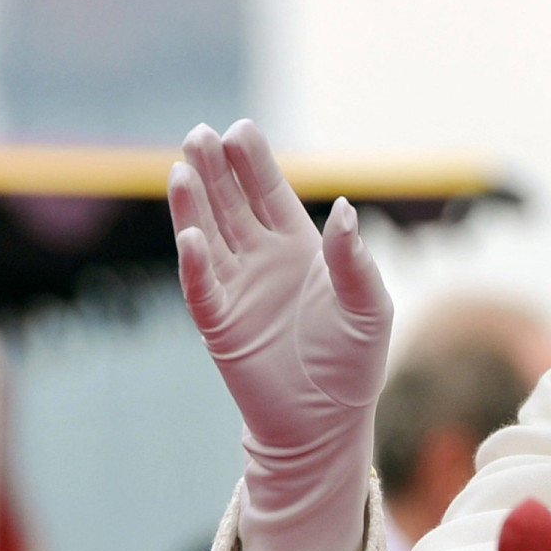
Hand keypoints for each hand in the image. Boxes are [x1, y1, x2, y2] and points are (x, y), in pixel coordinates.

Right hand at [167, 120, 391, 448]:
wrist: (326, 421)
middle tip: (199, 133)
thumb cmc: (354, 362)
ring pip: (208, 236)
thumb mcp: (369, 308)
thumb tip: (345, 210)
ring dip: (194, 204)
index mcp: (299, 248)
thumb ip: (356, 261)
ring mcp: (236, 290)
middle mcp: (261, 260)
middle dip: (215, 170)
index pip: (270, 194)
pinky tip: (191, 235)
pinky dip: (195, 264)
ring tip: (181, 168)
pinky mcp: (220, 326)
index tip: (240, 129)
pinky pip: (202, 288)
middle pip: (232, 204)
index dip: (254, 163)